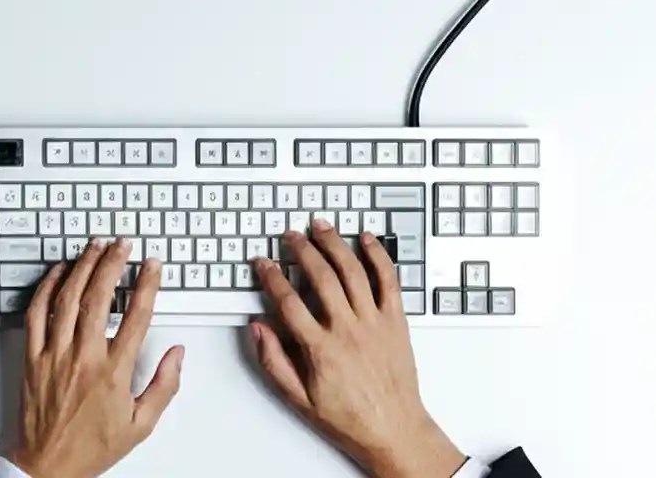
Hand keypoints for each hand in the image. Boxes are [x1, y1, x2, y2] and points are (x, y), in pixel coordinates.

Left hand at [11, 240, 184, 477]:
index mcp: (114, 372)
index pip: (136, 316)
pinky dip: (47, 289)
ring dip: (82, 267)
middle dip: (113, 264)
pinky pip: (36, 315)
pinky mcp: (33, 359)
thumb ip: (164, 386)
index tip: (152, 265)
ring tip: (94, 247)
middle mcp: (84, 358)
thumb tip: (178, 353)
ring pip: (68, 300)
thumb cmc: (91, 446)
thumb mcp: (141, 424)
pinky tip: (58, 272)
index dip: (147, 284)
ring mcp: (55, 356)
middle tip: (122, 245)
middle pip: (100, 298)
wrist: (48, 465)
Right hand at [250, 221, 465, 477]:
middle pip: (320, 277)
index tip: (263, 263)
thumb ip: (274, 361)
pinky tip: (367, 239)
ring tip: (321, 226)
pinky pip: (388, 280)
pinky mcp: (396, 320)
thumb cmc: (349, 417)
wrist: (393, 429)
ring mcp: (375, 322)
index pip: (288, 302)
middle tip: (290, 236)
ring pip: (352, 271)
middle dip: (302, 250)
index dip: (271, 277)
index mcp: (321, 349)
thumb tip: (258, 328)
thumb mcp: (299, 399)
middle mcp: (348, 330)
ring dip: (334, 244)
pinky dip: (378, 256)